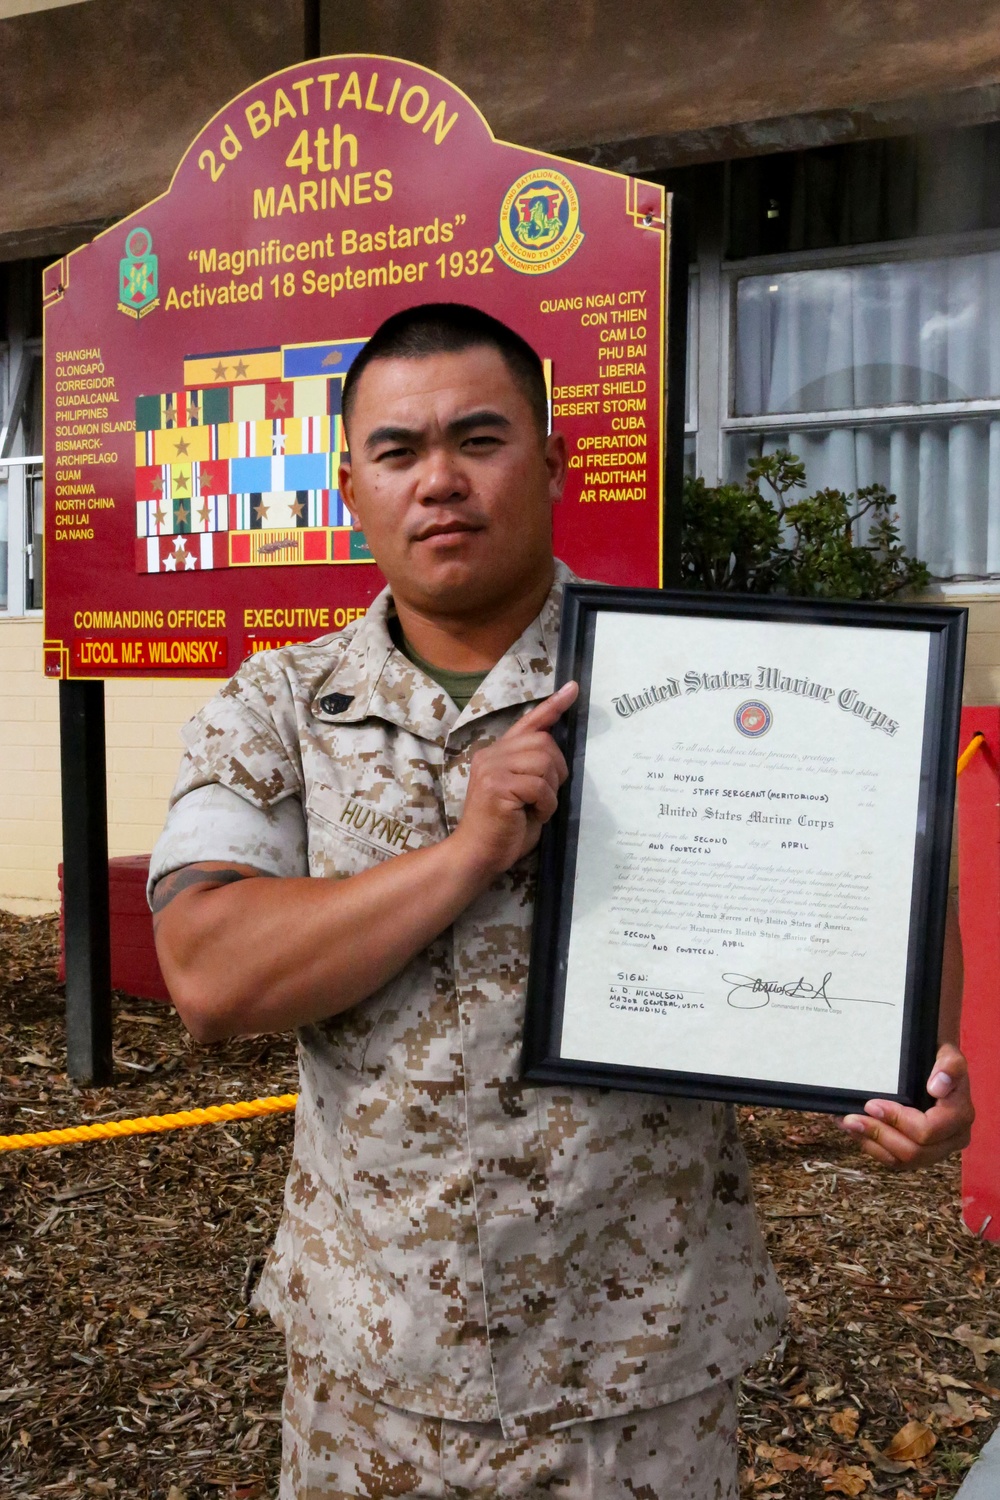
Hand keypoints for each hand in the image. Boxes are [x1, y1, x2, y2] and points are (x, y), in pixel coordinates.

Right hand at [451, 681, 578, 878]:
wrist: (477, 854)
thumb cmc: (503, 828)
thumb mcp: (521, 792)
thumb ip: (532, 769)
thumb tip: (557, 756)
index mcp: (496, 753)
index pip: (528, 722)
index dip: (552, 706)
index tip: (573, 689)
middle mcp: (491, 754)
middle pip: (544, 742)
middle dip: (557, 769)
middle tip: (547, 795)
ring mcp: (492, 769)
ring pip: (544, 763)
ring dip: (551, 790)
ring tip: (537, 808)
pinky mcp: (497, 786)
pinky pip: (539, 786)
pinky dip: (546, 804)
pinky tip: (534, 815)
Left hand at [838, 1042, 973, 1169]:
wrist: (939, 1069)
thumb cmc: (940, 1059)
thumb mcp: (947, 1053)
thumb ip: (949, 1066)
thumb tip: (937, 1087)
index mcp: (960, 1117)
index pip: (927, 1130)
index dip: (896, 1120)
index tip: (871, 1105)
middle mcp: (953, 1139)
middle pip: (914, 1152)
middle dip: (879, 1135)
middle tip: (850, 1119)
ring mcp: (938, 1150)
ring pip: (903, 1161)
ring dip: (872, 1144)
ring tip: (848, 1125)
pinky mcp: (923, 1154)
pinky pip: (897, 1161)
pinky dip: (874, 1149)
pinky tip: (858, 1133)